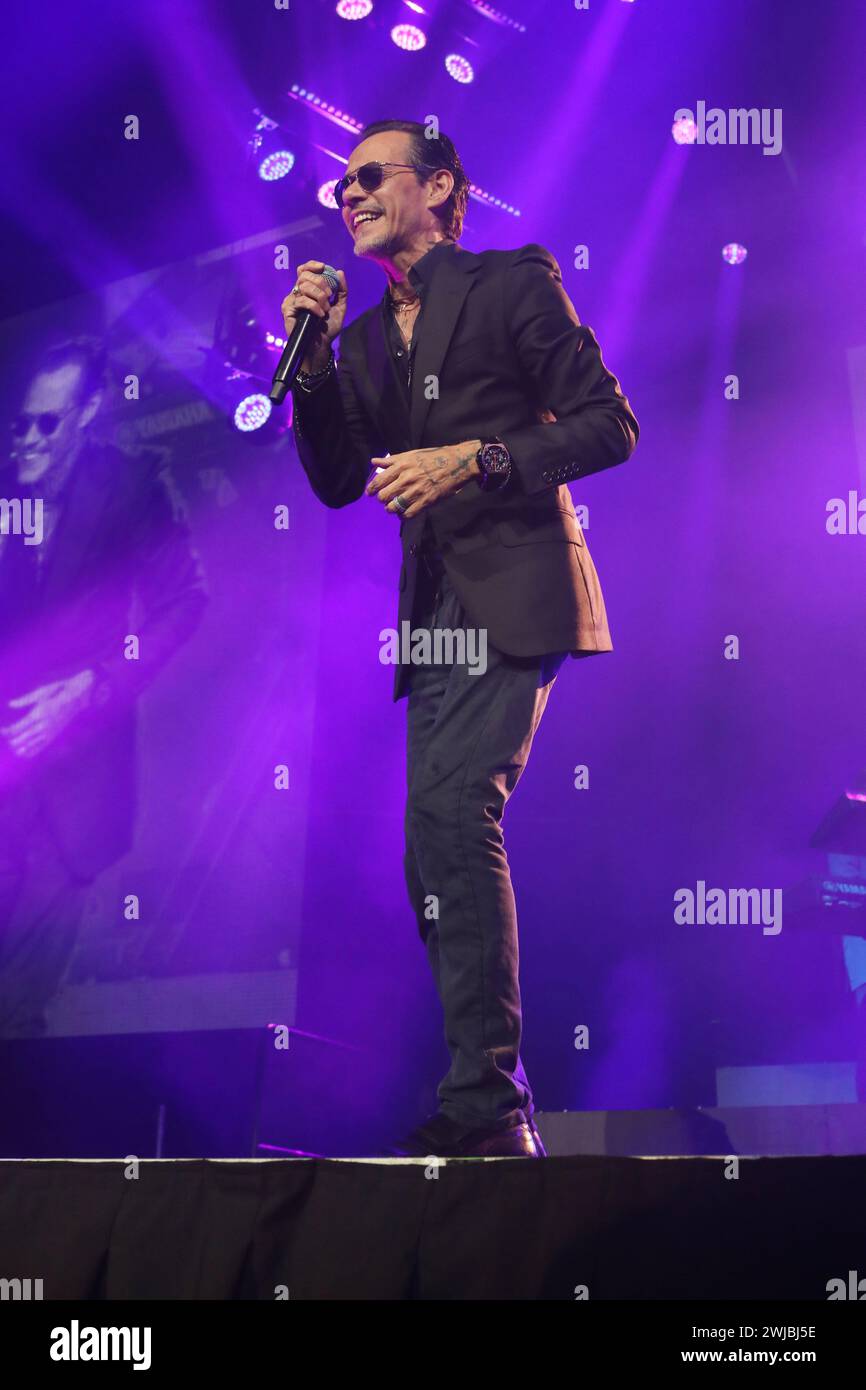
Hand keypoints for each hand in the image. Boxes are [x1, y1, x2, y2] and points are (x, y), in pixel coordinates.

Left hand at [0, 671, 94, 758]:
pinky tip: (27, 754)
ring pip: (34, 742)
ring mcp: (51, 729)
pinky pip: (44, 744)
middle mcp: (44, 723)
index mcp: (39, 712)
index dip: (9, 730)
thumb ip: (25, 700)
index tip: (2, 731)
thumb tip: (10, 704)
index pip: (20, 725)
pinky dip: (35, 750)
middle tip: (9, 743)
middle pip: (26, 736)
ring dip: (24, 747)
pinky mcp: (56, 732)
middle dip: (16, 740)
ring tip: (16, 752)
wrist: (78, 694)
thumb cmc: (58, 690)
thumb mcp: (41, 692)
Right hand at [281, 261, 347, 373]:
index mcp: (308, 290)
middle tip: (329, 296)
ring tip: (325, 310)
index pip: (304, 270)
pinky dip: (314, 306)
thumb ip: (341, 290)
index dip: (312, 265)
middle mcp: (297, 293)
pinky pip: (301, 301)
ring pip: (303, 287)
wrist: (321, 345)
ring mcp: (291, 301)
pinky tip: (320, 315)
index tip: (323, 268)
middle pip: (304, 275)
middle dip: (320, 283)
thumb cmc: (328, 328)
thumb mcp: (339, 307)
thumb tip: (340, 272)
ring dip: (319, 297)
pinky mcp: (287, 310)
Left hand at [366, 441, 481, 519]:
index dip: (371, 489)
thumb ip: (391, 460)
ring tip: (393, 507)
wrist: (456, 463)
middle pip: (384, 496)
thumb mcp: (411, 454)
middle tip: (385, 499)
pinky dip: (403, 515)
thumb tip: (374, 462)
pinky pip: (408, 514)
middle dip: (382, 499)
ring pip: (394, 507)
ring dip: (391, 508)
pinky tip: (404, 511)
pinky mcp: (426, 501)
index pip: (379, 480)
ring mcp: (416, 491)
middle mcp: (406, 479)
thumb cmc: (433, 457)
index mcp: (401, 466)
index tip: (369, 493)